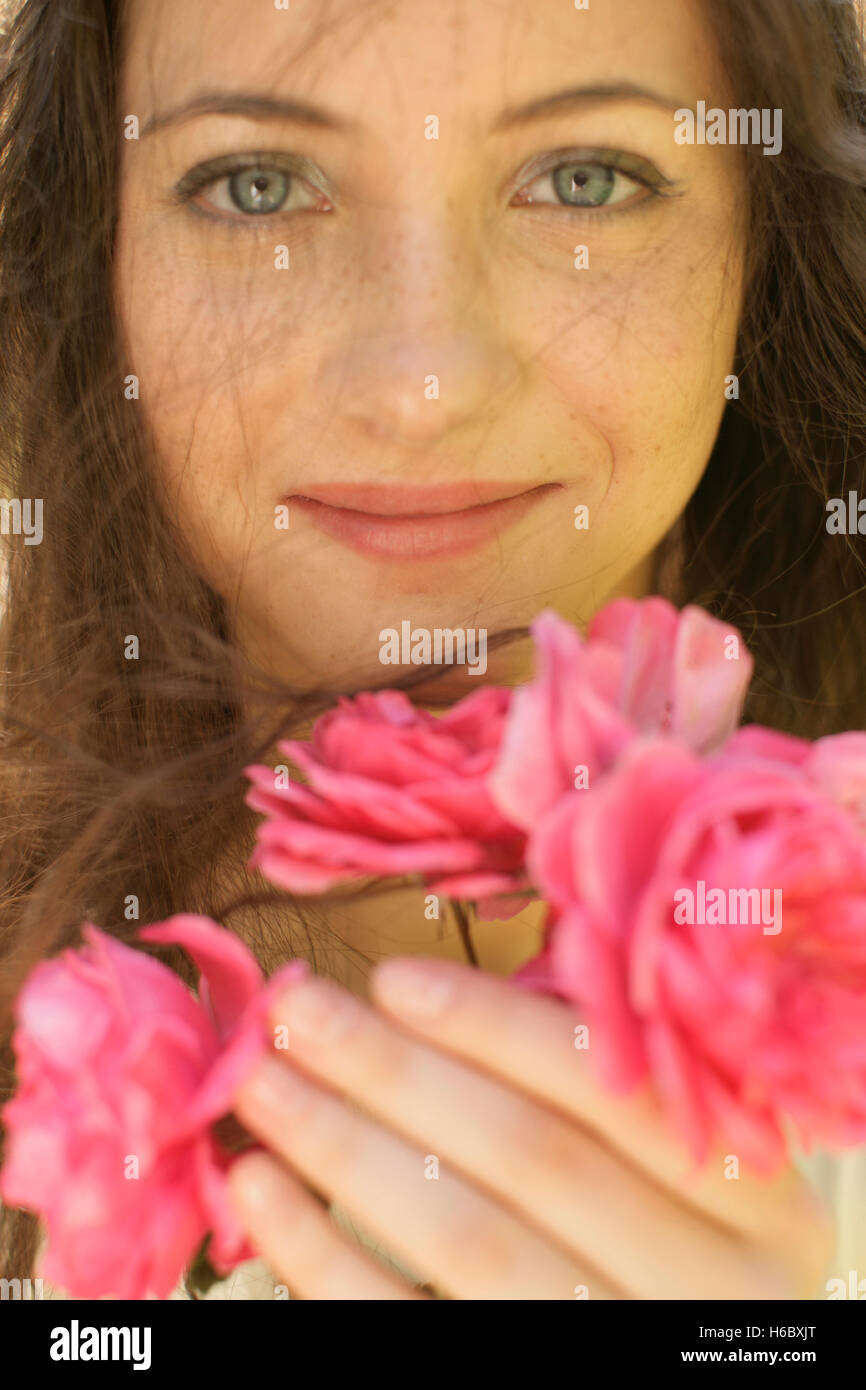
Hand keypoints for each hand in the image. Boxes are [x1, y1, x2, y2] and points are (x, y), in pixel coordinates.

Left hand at [227, 958, 833, 1299]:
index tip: (392, 977)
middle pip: (531, 1162)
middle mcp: (706, 1288)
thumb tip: (420, 988)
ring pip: (466, 1243)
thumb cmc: (668, 1218)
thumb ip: (601, 1073)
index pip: (613, 1095)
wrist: (666, 1337)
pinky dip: (322, 1255)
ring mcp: (615, 1349)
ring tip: (260, 1080)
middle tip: (295, 1010)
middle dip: (397, 1074)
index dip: (495, 1029)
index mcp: (763, 1203)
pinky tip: (261, 1190)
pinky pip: (405, 1329)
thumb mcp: (680, 1146)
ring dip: (344, 1149)